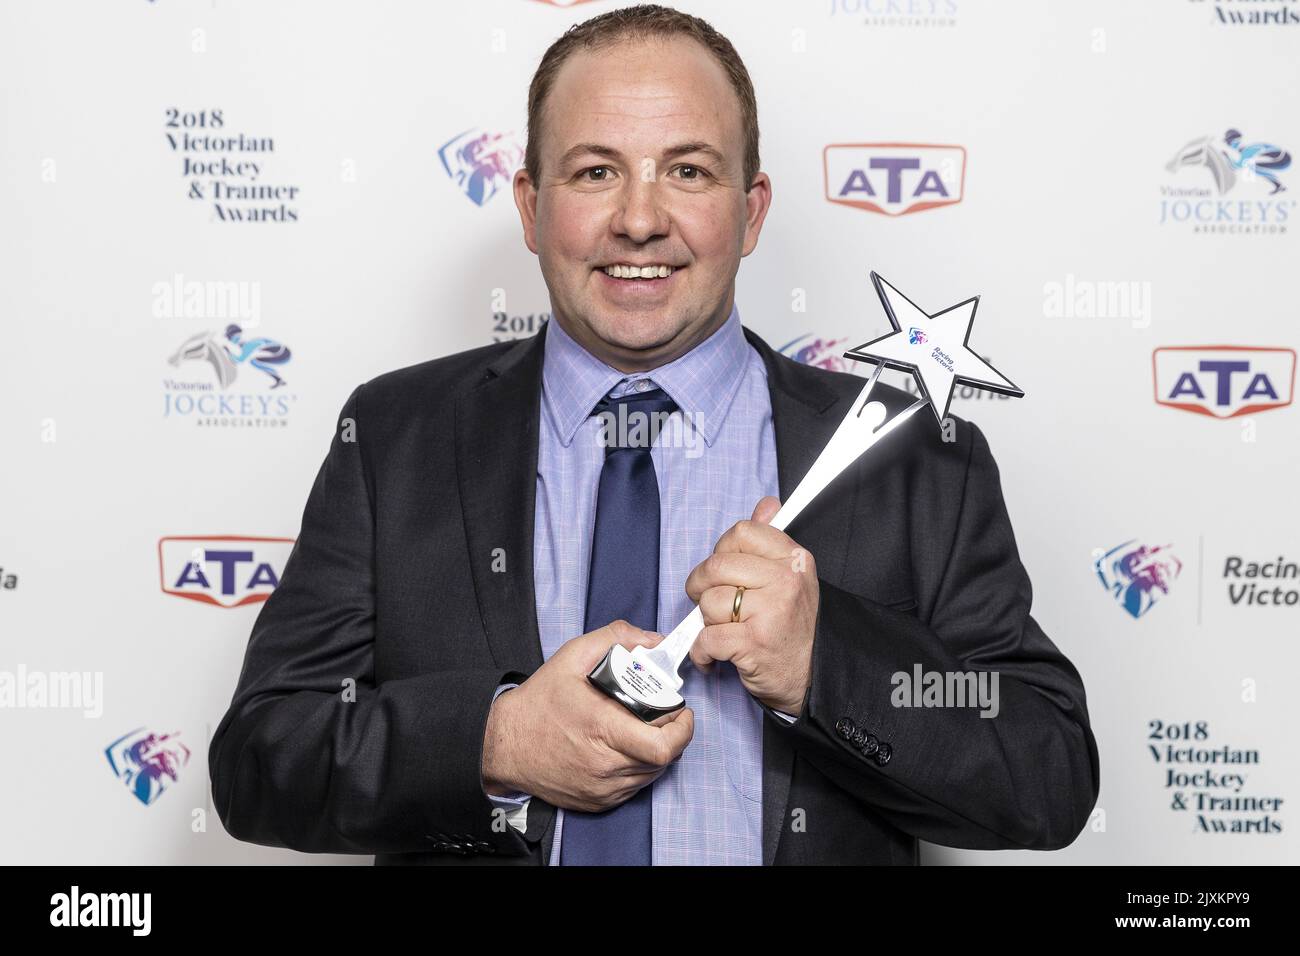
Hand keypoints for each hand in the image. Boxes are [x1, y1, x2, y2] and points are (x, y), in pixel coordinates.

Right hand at [481, 620, 694, 811]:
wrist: (503, 745)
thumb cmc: (538, 704)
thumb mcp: (572, 656)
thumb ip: (616, 638)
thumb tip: (652, 640)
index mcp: (602, 729)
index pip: (663, 745)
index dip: (682, 729)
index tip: (681, 710)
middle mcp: (605, 765)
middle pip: (664, 760)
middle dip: (674, 735)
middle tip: (668, 716)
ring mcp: (602, 788)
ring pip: (652, 775)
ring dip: (658, 752)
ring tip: (648, 729)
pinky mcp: (598, 802)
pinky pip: (634, 787)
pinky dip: (639, 768)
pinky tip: (627, 748)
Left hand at [684, 496, 817, 715]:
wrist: (813, 677)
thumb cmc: (794, 628)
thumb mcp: (792, 578)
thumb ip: (772, 540)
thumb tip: (767, 505)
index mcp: (793, 559)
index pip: (741, 533)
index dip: (721, 551)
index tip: (722, 570)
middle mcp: (785, 581)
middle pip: (716, 566)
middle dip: (701, 587)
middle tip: (710, 602)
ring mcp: (770, 612)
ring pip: (709, 602)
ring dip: (707, 621)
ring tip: (724, 630)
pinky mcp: (753, 643)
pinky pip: (706, 636)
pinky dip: (702, 650)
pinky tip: (714, 654)